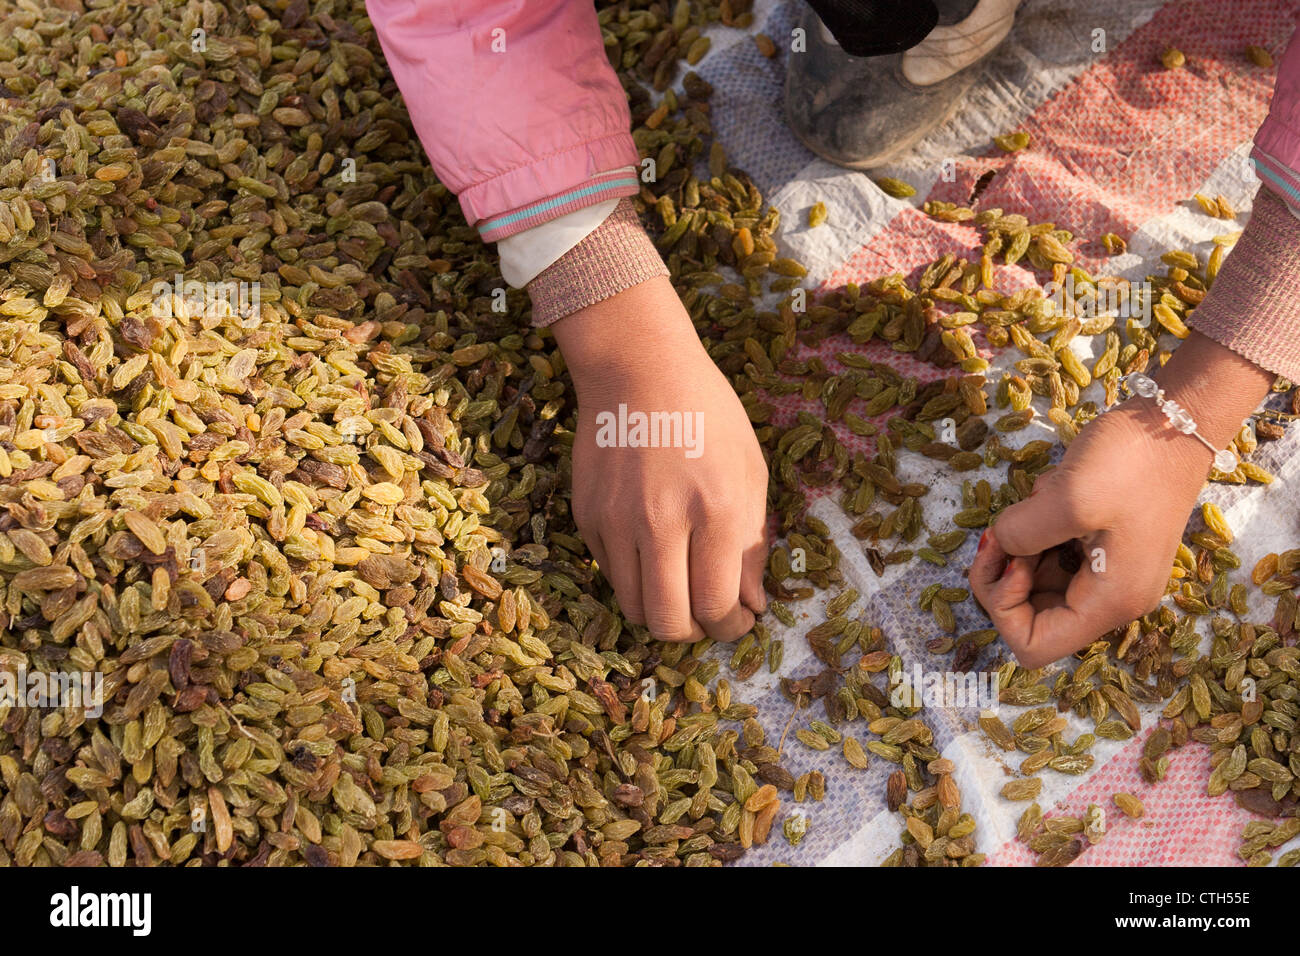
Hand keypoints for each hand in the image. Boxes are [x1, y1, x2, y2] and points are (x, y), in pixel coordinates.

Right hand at [551, 275, 767, 641]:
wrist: (637, 368)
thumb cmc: (707, 416)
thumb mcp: (751, 474)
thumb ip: (753, 546)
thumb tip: (750, 605)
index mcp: (716, 512)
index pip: (717, 607)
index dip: (731, 628)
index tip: (738, 620)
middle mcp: (662, 523)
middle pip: (669, 624)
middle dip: (695, 632)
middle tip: (708, 615)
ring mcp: (617, 523)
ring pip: (634, 609)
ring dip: (661, 612)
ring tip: (680, 589)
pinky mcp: (587, 519)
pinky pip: (611, 576)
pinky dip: (636, 579)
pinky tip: (653, 551)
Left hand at [969, 332, 1272, 667]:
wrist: (1175, 419)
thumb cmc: (1132, 460)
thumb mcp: (1067, 497)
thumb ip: (1021, 533)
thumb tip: (1003, 546)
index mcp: (1108, 602)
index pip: (1034, 646)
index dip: (1004, 609)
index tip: (1011, 559)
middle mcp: (1110, 598)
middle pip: (1030, 617)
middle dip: (1002, 579)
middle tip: (1000, 532)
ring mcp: (1106, 573)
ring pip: (1036, 586)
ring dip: (1019, 550)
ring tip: (1034, 506)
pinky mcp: (1100, 547)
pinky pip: (1051, 556)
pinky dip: (1036, 533)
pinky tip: (1048, 498)